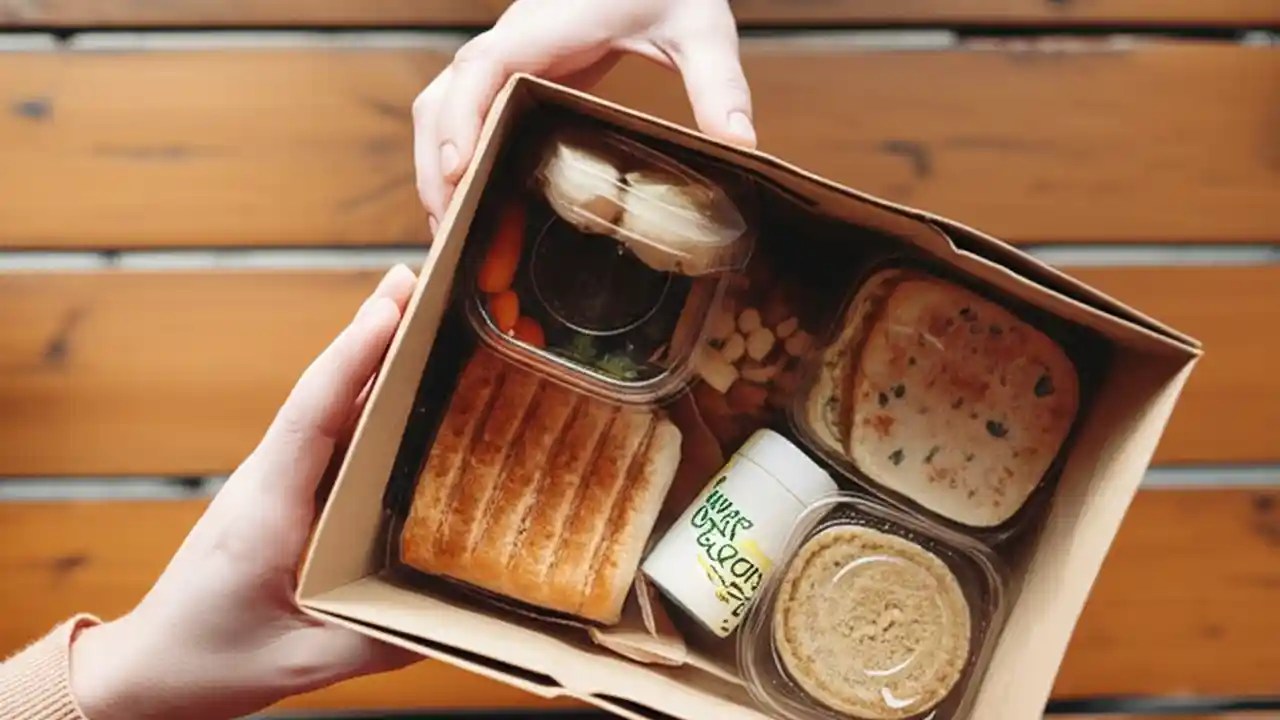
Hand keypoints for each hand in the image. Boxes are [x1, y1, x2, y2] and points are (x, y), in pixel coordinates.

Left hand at [70, 265, 420, 719]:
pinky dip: (364, 400)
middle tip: (418, 282)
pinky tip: (402, 389)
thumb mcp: (297, 665)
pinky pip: (331, 438)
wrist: (148, 668)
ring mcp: (275, 485)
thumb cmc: (208, 662)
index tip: (389, 308)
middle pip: (323, 395)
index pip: (311, 418)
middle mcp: (269, 482)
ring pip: (327, 410)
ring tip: (419, 315)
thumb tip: (454, 623)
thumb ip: (374, 642)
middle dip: (369, 335)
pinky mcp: (284, 497)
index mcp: (266, 512)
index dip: (351, 359)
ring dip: (369, 360)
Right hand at [414, 0, 753, 232]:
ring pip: (442, 103)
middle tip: (448, 229)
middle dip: (434, 161)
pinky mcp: (514, 69)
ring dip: (435, 160)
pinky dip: (455, 151)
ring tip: (448, 226)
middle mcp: (512, 40)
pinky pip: (466, 109)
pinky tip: (472, 195)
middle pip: (443, 97)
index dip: (462, 117)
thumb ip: (718, 84)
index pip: (483, 68)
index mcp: (546, 28)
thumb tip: (743, 144)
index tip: (458, 168)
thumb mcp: (701, 29)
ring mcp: (507, 54)